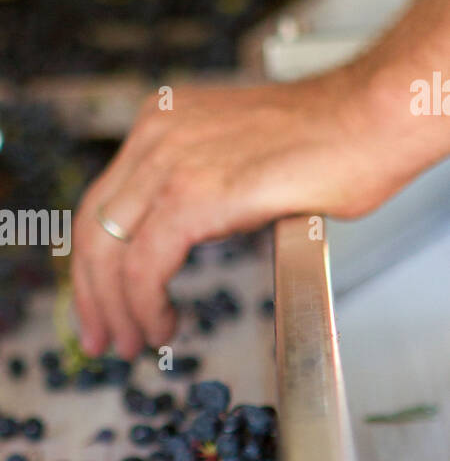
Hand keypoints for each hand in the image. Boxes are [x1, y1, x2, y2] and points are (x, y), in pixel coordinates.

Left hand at [71, 75, 396, 358]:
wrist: (369, 120)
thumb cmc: (326, 142)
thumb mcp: (233, 159)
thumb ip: (195, 189)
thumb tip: (171, 244)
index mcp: (160, 123)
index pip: (102, 203)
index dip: (92, 264)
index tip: (97, 303)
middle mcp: (154, 136)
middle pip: (94, 227)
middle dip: (91, 294)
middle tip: (100, 337)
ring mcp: (170, 162)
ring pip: (110, 251)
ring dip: (116, 309)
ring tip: (135, 341)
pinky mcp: (192, 195)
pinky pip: (144, 265)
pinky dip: (145, 304)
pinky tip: (164, 324)